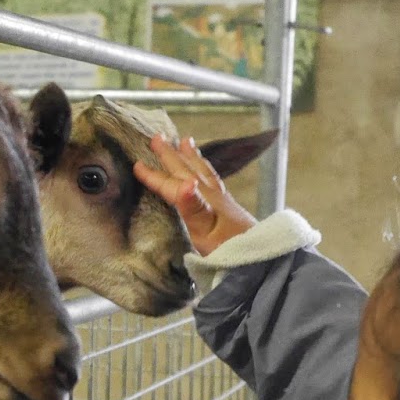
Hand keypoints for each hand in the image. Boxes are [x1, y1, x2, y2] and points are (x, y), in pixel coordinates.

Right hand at [133, 134, 256, 256]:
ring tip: (186, 143)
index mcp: (203, 202)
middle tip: (158, 138)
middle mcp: (213, 196)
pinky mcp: (231, 209)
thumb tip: (185, 182)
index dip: (155, 176)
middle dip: (172, 156)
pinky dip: (206, 170)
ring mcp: (224, 201)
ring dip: (192, 158)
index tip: (137, 164)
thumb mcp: (207, 233)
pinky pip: (213, 180)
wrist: (262, 261)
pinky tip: (206, 174)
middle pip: (189, 171)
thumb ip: (195, 208)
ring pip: (204, 172)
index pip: (174, 186)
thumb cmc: (230, 251)